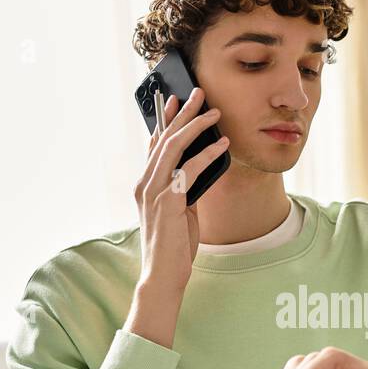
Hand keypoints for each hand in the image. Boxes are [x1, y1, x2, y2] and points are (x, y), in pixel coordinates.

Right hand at [135, 87, 228, 293]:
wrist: (163, 275)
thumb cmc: (174, 246)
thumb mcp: (180, 211)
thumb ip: (185, 189)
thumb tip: (202, 168)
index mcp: (144, 185)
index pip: (154, 145)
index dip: (164, 120)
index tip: (175, 100)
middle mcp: (144, 184)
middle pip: (164, 138)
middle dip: (183, 113)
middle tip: (199, 93)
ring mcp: (153, 191)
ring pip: (174, 146)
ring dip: (196, 126)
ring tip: (215, 113)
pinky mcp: (167, 201)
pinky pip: (189, 169)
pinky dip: (208, 154)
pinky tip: (223, 146)